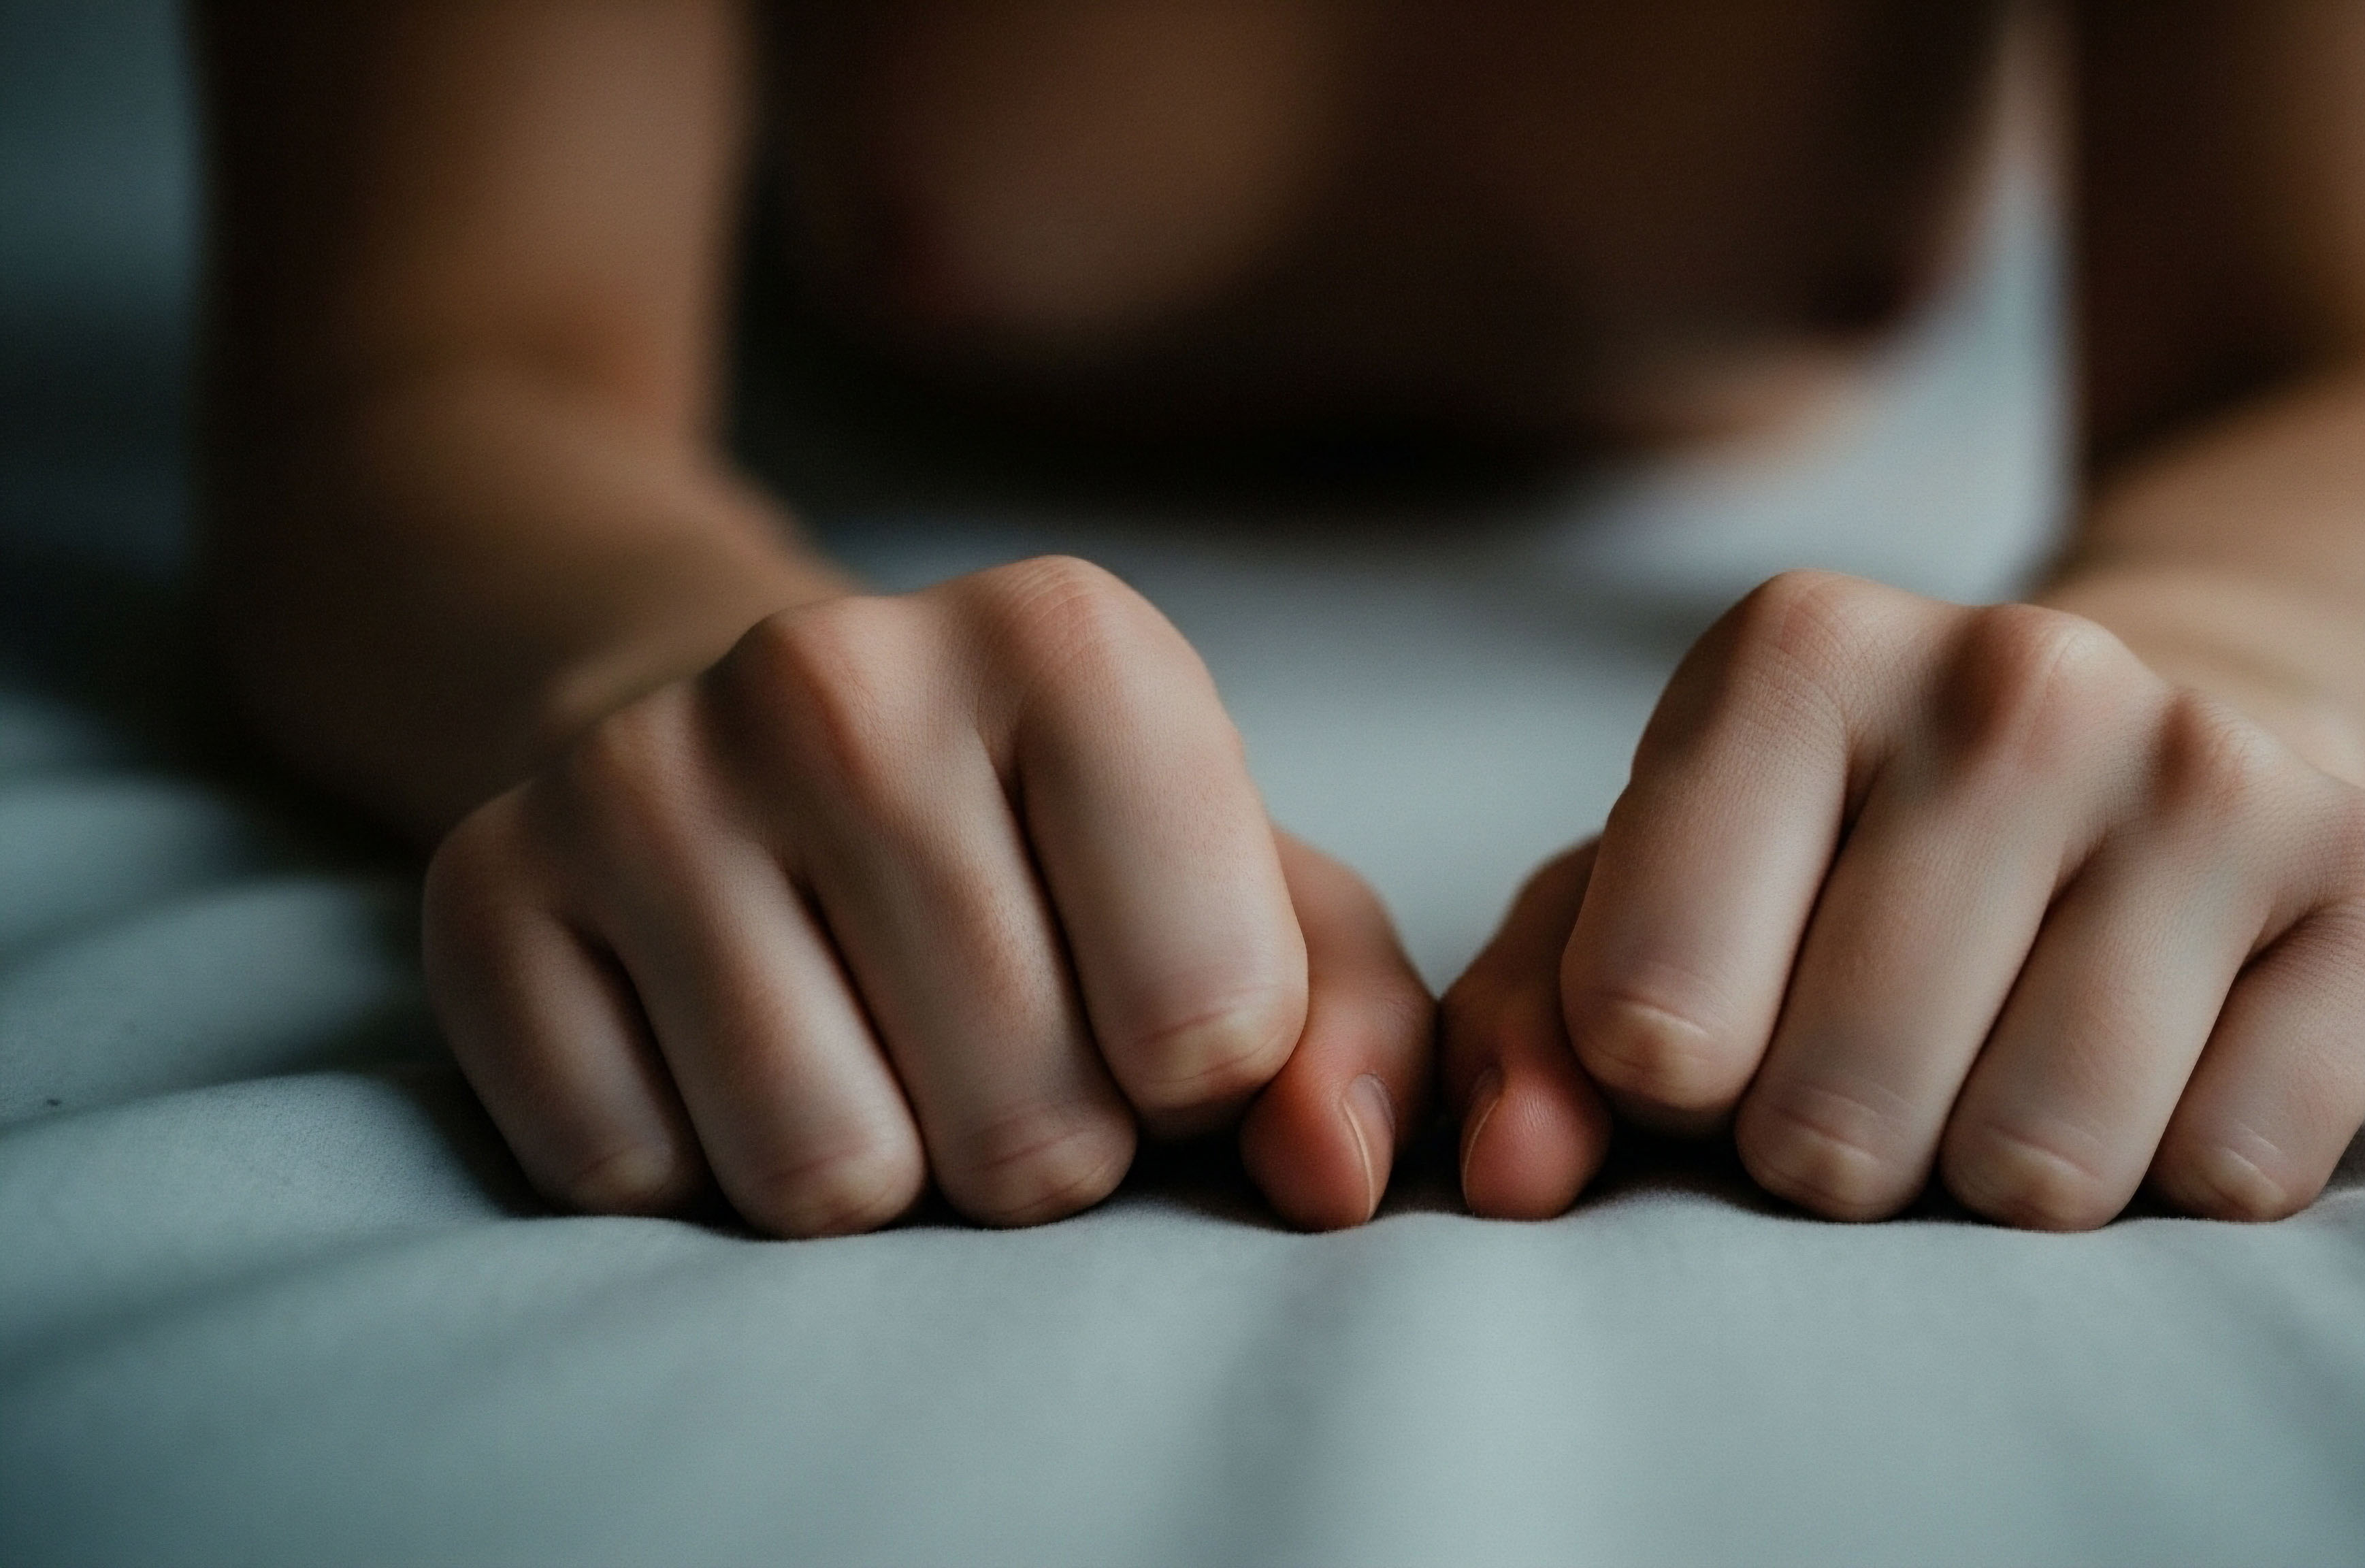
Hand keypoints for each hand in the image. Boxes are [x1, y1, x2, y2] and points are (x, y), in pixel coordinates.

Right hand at [425, 556, 1431, 1235]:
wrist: (763, 728)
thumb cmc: (1060, 842)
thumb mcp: (1252, 896)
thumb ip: (1352, 1032)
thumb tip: (1335, 1175)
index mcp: (1071, 642)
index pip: (1210, 1025)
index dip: (1196, 1080)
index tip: (1153, 1016)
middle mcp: (837, 669)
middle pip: (1026, 1127)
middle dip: (1041, 1146)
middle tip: (999, 1045)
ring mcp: (638, 770)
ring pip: (824, 1177)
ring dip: (877, 1172)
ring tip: (874, 1045)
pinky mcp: (486, 884)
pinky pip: (633, 1177)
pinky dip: (698, 1166)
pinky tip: (723, 1041)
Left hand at [1443, 571, 2364, 1226]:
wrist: (2140, 745)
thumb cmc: (1833, 863)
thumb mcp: (1642, 906)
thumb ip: (1523, 1030)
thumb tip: (1511, 1177)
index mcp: (1797, 653)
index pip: (1653, 1020)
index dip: (1673, 1088)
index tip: (1716, 1038)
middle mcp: (2015, 673)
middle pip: (1838, 1118)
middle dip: (1834, 1154)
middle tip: (1873, 1074)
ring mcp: (2209, 763)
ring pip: (2041, 1165)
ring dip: (1995, 1178)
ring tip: (2001, 1069)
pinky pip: (2232, 1172)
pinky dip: (2172, 1175)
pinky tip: (2156, 1061)